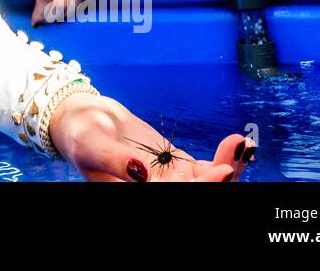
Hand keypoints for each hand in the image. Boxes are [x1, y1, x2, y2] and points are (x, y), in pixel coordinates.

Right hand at [50, 93, 254, 181]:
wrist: (83, 121)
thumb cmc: (79, 135)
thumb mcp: (90, 144)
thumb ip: (114, 160)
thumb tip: (141, 172)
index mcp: (135, 195)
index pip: (173, 198)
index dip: (201, 189)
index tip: (219, 171)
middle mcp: (157, 193)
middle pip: (199, 193)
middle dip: (222, 177)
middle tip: (237, 151)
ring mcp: (171, 181)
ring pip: (208, 182)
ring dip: (228, 166)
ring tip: (241, 143)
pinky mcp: (178, 165)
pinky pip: (206, 168)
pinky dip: (223, 157)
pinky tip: (238, 142)